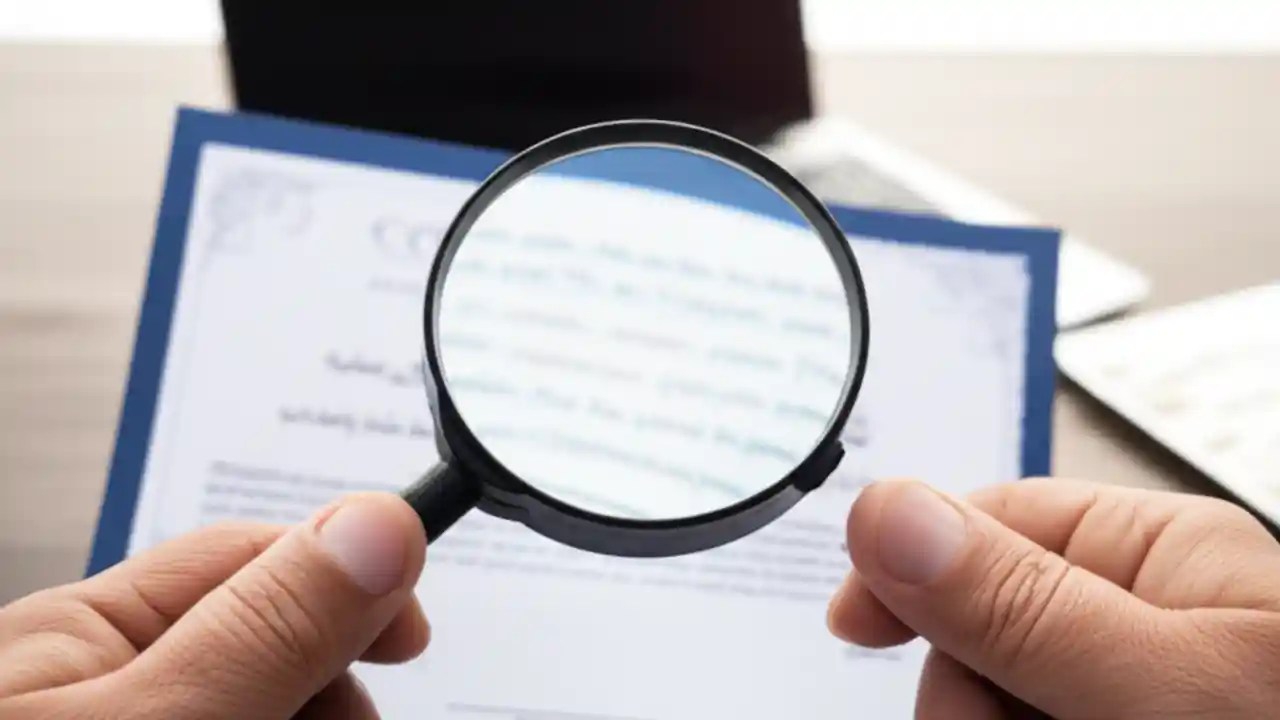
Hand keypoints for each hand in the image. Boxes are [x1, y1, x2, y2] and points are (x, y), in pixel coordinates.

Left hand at [0, 493, 427, 718]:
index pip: (248, 556)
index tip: (411, 636)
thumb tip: (381, 522)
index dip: (349, 578)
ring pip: (265, 699)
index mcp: (76, 634)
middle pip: (266, 640)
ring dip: (317, 718)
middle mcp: (93, 684)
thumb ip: (266, 630)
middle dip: (331, 681)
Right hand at [828, 478, 1279, 718]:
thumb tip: (883, 509)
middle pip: (977, 635)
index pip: (990, 521)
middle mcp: (1144, 620)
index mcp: (1160, 556)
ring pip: (995, 708)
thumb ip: (1020, 604)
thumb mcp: (1162, 689)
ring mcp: (1130, 696)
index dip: (910, 568)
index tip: (854, 626)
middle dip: (972, 700)